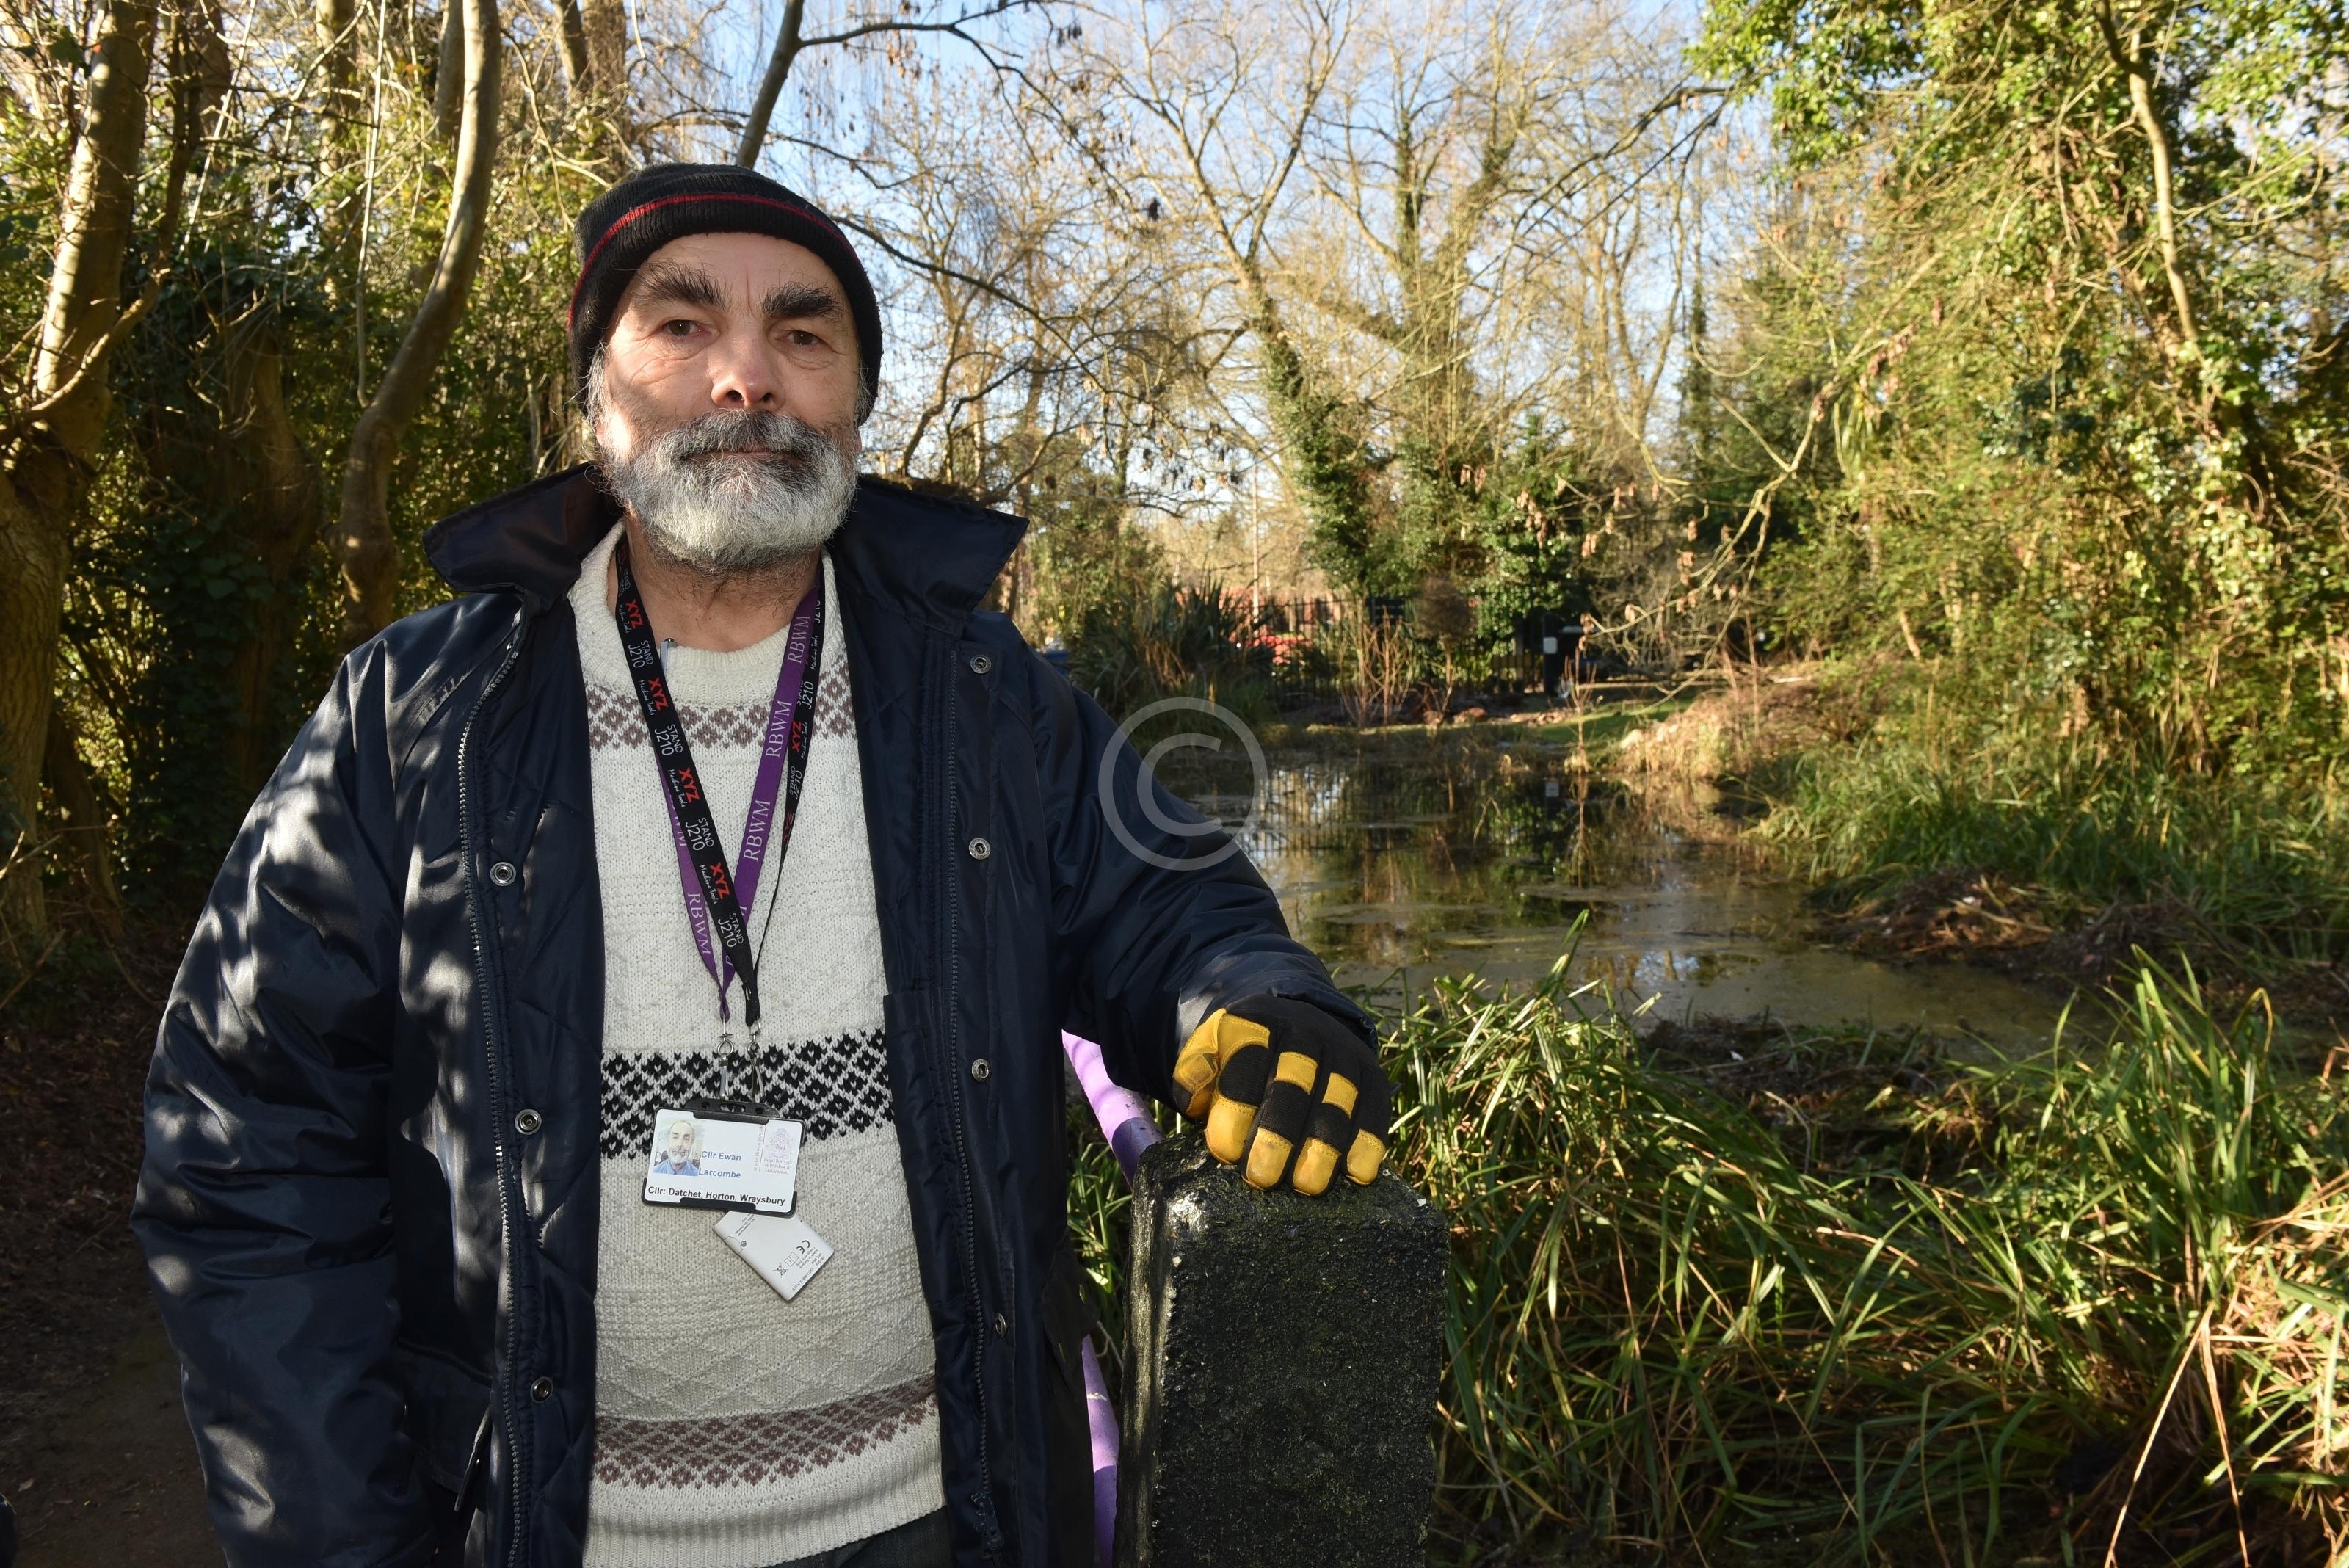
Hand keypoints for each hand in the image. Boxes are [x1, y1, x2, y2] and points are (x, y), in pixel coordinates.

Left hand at [1172, 995, 1390, 1194]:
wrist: (1294, 1026)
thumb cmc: (1242, 1057)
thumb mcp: (1210, 1051)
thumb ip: (1195, 1073)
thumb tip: (1194, 1100)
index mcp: (1257, 1022)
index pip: (1247, 1063)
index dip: (1237, 1108)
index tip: (1225, 1151)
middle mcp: (1305, 1031)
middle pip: (1294, 1084)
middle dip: (1278, 1134)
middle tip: (1262, 1177)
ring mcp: (1343, 1052)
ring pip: (1338, 1100)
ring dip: (1323, 1146)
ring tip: (1307, 1186)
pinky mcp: (1373, 1075)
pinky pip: (1376, 1108)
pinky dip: (1369, 1141)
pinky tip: (1358, 1174)